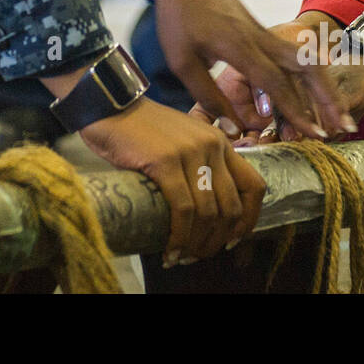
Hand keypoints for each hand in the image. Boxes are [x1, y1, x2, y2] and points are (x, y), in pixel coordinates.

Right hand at [80, 97, 263, 263]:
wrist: (110, 106)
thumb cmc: (142, 129)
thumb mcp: (183, 140)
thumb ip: (200, 164)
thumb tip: (206, 212)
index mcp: (220, 141)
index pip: (254, 186)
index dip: (249, 219)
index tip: (232, 240)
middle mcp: (212, 146)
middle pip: (231, 206)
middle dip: (218, 239)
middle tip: (199, 254)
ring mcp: (190, 153)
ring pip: (208, 212)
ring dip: (197, 243)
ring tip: (182, 257)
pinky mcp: (165, 162)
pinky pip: (182, 209)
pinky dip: (179, 236)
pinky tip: (169, 249)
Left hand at [192, 14, 363, 142]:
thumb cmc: (179, 17)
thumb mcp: (182, 61)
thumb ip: (208, 96)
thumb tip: (234, 130)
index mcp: (240, 46)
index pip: (276, 82)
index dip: (297, 111)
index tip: (315, 134)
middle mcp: (261, 38)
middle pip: (306, 66)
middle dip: (328, 97)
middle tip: (345, 125)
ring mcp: (266, 33)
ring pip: (307, 59)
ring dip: (325, 88)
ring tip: (340, 116)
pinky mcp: (266, 33)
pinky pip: (295, 56)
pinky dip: (312, 78)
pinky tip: (318, 97)